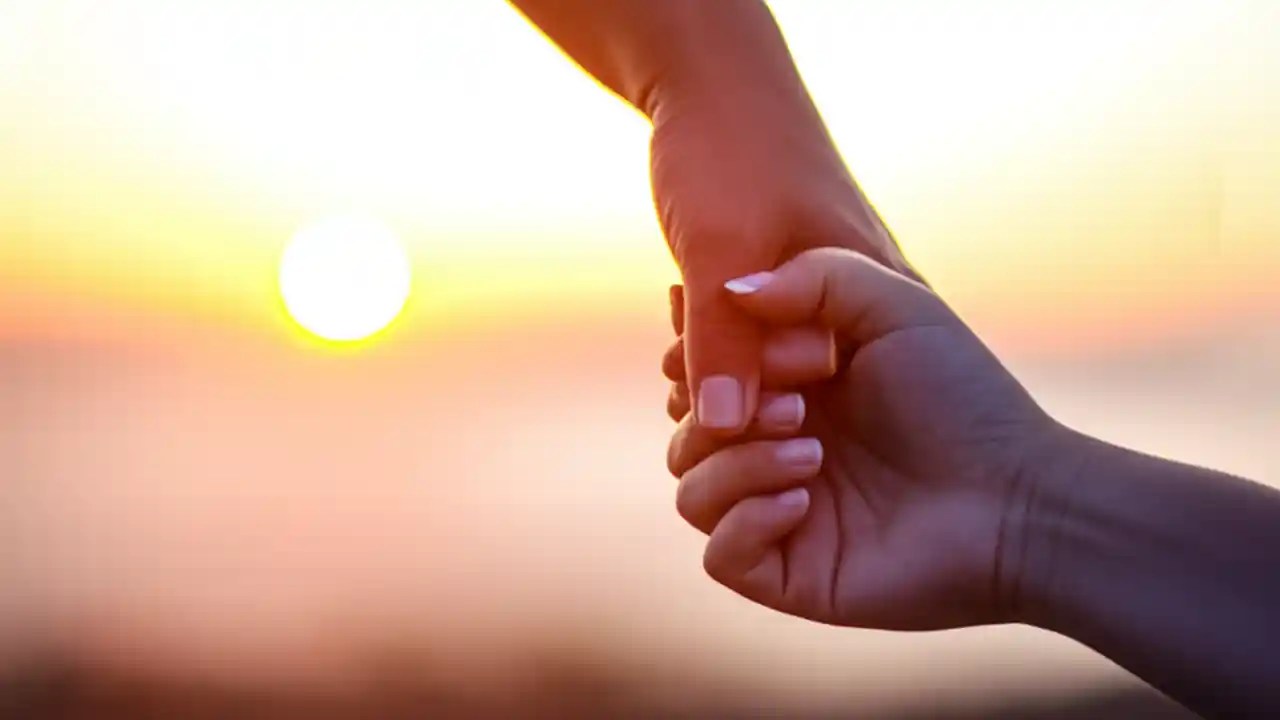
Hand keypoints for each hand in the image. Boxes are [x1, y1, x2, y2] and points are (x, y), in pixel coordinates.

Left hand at [651, 89, 918, 434]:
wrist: (715, 81)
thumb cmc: (729, 151)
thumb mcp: (719, 249)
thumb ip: (724, 340)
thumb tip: (727, 429)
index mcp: (869, 292)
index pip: (821, 390)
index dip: (758, 407)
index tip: (704, 401)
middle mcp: (858, 298)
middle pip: (800, 384)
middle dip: (740, 392)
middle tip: (682, 381)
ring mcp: (827, 291)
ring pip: (773, 364)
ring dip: (724, 370)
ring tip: (680, 362)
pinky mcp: (793, 284)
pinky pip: (758, 338)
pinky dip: (721, 344)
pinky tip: (686, 338)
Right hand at [664, 249, 1057, 629]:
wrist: (1016, 503)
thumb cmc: (964, 400)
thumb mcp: (895, 306)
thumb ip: (812, 277)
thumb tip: (727, 290)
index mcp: (793, 389)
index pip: (705, 372)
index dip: (695, 351)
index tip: (704, 329)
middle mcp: (777, 449)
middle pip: (686, 429)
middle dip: (720, 408)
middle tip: (796, 402)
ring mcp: (778, 513)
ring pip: (689, 489)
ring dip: (736, 463)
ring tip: (811, 451)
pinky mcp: (788, 572)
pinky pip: (718, 553)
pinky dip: (745, 520)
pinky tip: (803, 500)